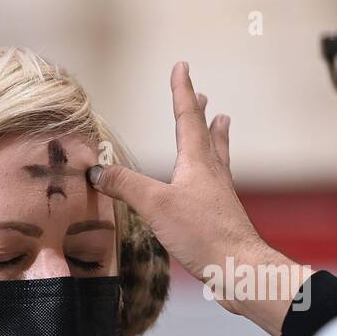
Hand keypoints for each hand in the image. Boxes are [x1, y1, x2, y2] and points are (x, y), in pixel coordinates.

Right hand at [88, 62, 312, 335]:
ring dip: (216, 137)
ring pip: (218, 157)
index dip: (182, 91)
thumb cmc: (203, 234)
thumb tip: (97, 171)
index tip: (182, 67)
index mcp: (197, 163)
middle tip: (204, 95)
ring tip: (223, 122)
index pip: (187, 117)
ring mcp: (221, 196)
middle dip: (201, 113)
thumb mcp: (156, 206)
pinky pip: (216, 184)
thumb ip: (125, 185)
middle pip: (207, 135)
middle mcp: (213, 174)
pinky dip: (213, 171)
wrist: (240, 268)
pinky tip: (210, 183)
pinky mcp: (223, 217)